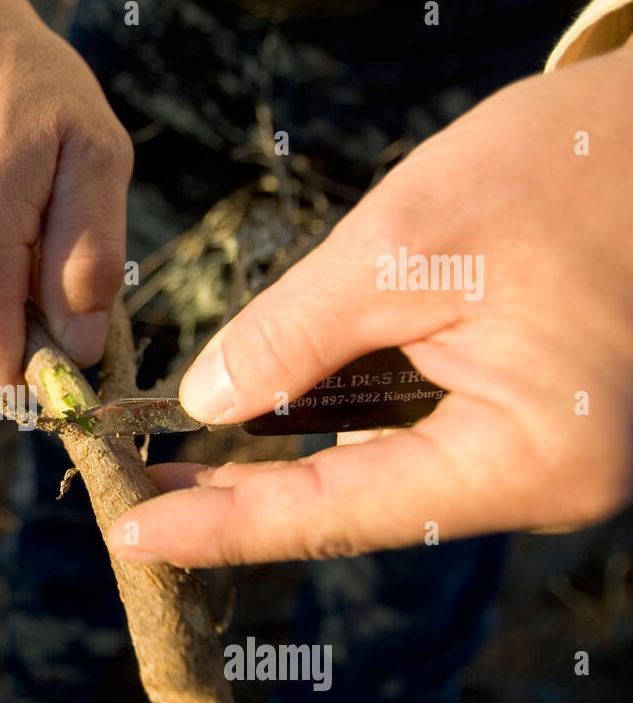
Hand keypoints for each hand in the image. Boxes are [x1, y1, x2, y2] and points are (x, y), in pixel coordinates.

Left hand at [111, 45, 632, 566]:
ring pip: (378, 468)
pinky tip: (274, 398)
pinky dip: (339, 412)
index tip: (131, 534)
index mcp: (524, 459)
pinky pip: (413, 433)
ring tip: (183, 448)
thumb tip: (204, 403)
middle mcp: (539, 481)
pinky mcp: (531, 418)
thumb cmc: (571, 169)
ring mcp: (540, 454)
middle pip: (353, 504)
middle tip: (137, 490)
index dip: (223, 526)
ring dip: (286, 448)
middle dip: (242, 492)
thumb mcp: (406, 246)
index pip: (334, 514)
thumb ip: (292, 335)